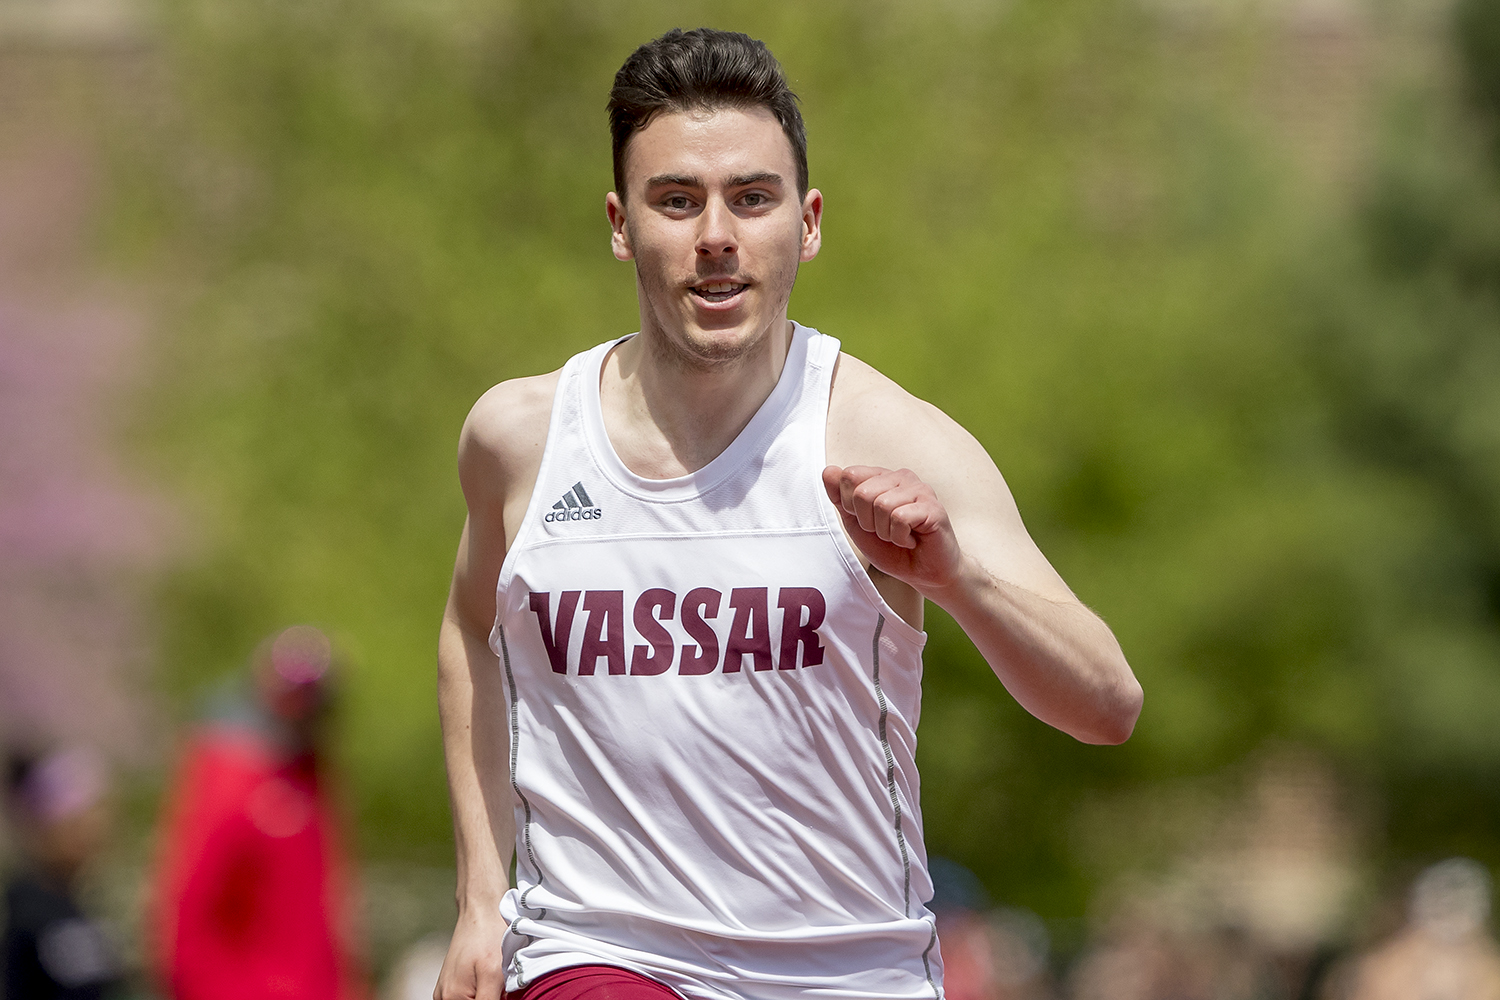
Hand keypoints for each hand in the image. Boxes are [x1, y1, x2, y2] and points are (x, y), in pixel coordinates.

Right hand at [434, 907, 508, 999]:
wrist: (481, 908)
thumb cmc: (489, 937)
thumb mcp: (493, 975)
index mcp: (452, 998)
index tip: (499, 991)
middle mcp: (443, 997)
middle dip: (490, 997)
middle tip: (500, 983)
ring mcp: (446, 990)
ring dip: (487, 996)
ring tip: (498, 981)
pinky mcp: (453, 982)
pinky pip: (467, 997)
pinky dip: (481, 993)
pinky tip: (493, 981)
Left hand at [822, 465, 962, 594]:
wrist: (922, 573)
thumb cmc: (892, 548)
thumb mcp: (856, 524)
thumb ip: (840, 498)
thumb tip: (829, 471)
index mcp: (881, 477)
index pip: (849, 475)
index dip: (849, 505)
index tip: (867, 520)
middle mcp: (901, 477)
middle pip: (862, 492)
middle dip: (867, 522)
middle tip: (885, 532)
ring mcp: (920, 490)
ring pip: (881, 505)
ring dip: (885, 532)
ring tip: (899, 536)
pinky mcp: (933, 507)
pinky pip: (900, 518)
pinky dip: (900, 538)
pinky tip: (911, 540)